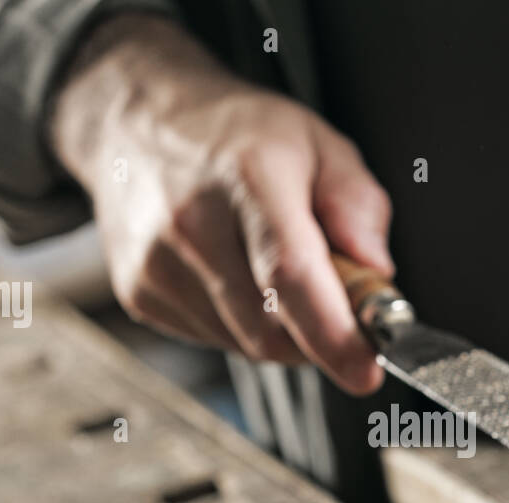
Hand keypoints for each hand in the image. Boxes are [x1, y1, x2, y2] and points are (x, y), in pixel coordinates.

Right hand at [51, 14, 389, 393]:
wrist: (132, 125)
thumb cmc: (234, 135)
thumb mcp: (319, 143)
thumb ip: (358, 205)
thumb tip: (376, 272)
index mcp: (248, 178)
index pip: (290, 275)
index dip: (332, 335)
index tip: (366, 369)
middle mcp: (193, 224)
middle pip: (270, 330)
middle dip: (316, 336)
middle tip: (333, 300)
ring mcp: (157, 265)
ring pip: (244, 345)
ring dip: (278, 330)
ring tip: (270, 271)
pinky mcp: (138, 295)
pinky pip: (213, 339)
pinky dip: (240, 325)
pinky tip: (233, 276)